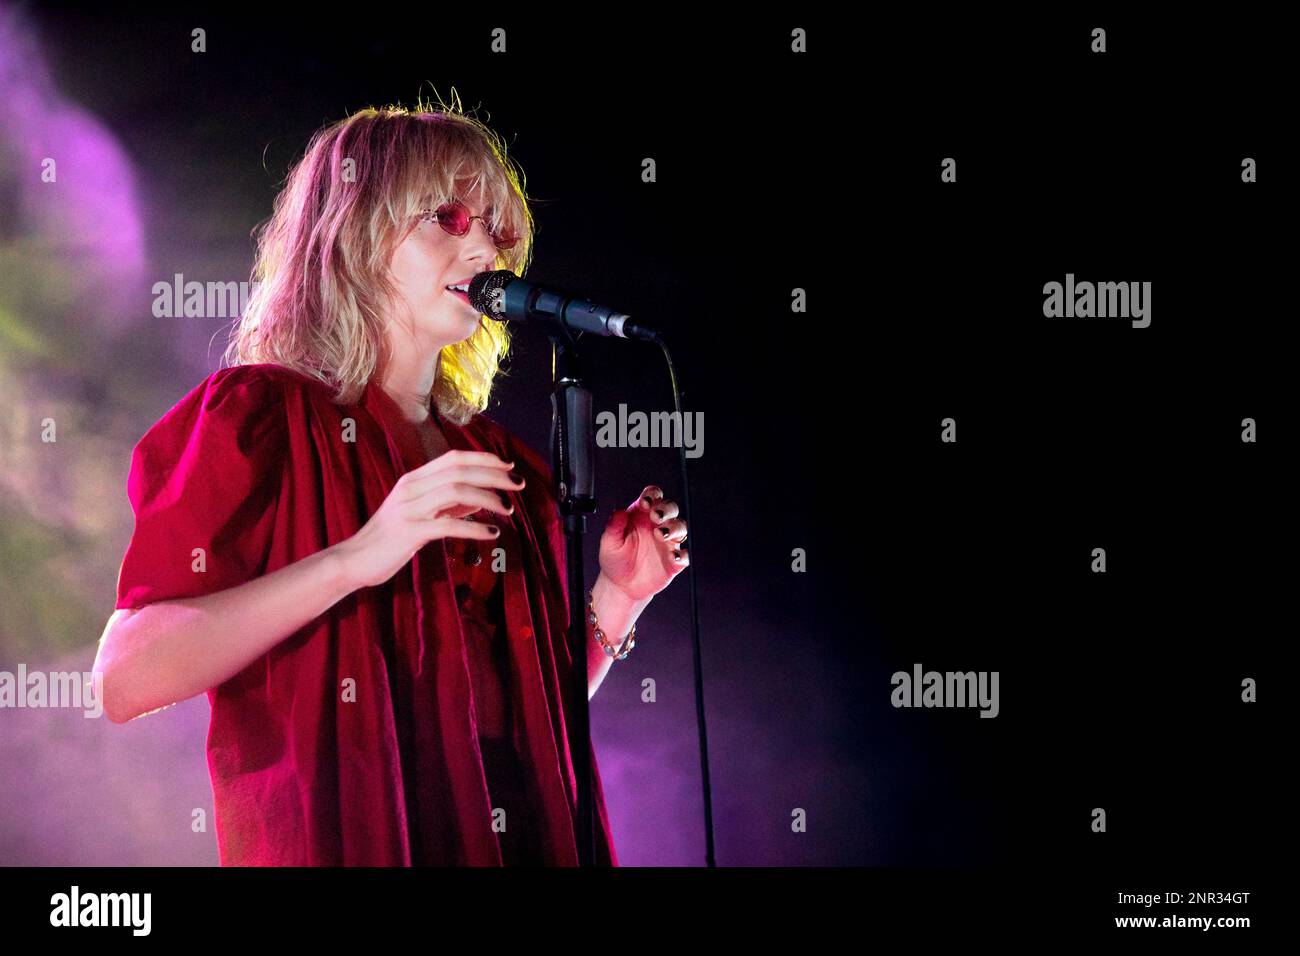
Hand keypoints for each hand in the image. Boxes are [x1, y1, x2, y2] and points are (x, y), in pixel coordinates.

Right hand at [335, 450, 522, 589]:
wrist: (354, 560)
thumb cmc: (390, 538)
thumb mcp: (419, 515)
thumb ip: (446, 506)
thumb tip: (478, 502)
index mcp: (414, 479)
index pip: (454, 458)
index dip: (484, 459)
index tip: (509, 467)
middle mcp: (411, 487)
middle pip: (459, 471)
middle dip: (494, 475)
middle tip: (519, 485)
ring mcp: (409, 508)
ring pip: (456, 492)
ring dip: (488, 499)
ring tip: (508, 509)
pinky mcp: (409, 532)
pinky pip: (448, 525)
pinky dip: (474, 527)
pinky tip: (492, 533)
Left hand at [597, 485, 688, 603]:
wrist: (621, 586)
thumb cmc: (616, 560)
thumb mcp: (609, 542)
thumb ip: (613, 526)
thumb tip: (618, 512)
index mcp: (641, 515)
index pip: (652, 497)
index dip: (652, 495)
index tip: (645, 502)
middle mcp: (657, 525)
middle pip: (670, 508)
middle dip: (666, 509)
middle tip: (656, 516)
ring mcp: (667, 542)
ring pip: (680, 527)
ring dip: (674, 528)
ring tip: (661, 534)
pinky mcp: (674, 561)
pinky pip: (685, 555)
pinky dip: (682, 554)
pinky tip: (673, 557)